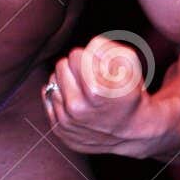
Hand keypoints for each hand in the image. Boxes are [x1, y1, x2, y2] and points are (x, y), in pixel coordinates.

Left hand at [41, 35, 179, 157]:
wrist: (131, 132)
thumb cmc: (130, 94)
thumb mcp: (130, 64)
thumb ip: (106, 47)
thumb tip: (86, 48)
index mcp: (95, 91)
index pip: (75, 55)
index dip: (89, 58)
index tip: (100, 70)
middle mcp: (77, 108)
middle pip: (61, 66)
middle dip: (76, 68)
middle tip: (92, 79)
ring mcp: (66, 122)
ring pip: (52, 81)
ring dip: (67, 82)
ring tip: (85, 92)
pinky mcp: (59, 130)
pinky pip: (48, 98)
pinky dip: (61, 96)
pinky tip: (77, 101)